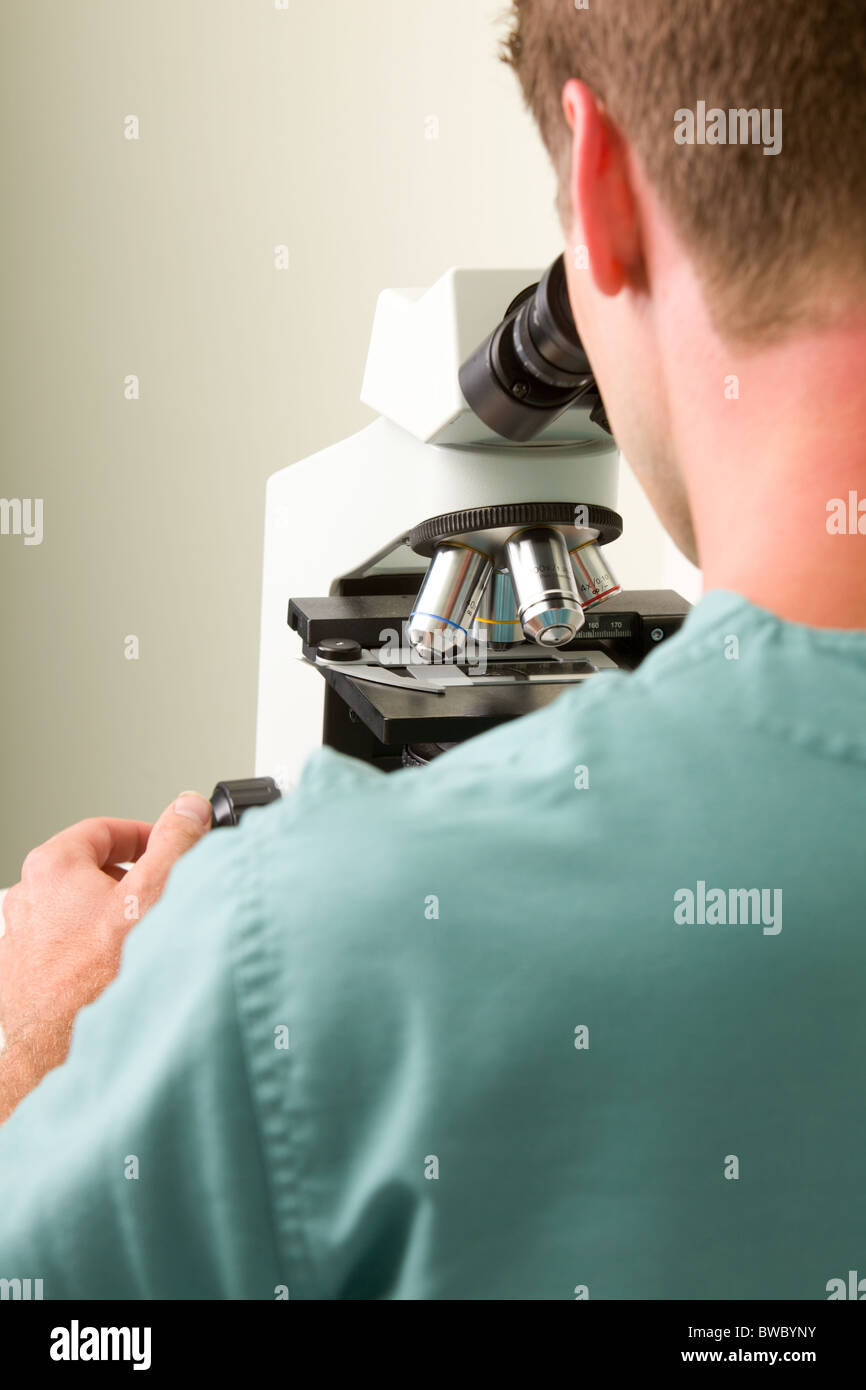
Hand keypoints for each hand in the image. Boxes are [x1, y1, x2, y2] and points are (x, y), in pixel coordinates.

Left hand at [0, 792, 211, 1121]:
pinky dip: (93, 957)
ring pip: (79, 916)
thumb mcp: (153, 895)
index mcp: (52, 866)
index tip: (167, 851)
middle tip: (161, 902)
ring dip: (112, 923)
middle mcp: (26, 899)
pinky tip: (118, 977)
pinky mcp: (23, 979)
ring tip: (142, 946)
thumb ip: (176, 841)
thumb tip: (189, 808)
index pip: (104, 830)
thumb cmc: (96, 982)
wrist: (58, 1059)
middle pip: (91, 873)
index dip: (145, 837)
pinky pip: (67, 953)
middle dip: (131, 884)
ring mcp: (21, 942)